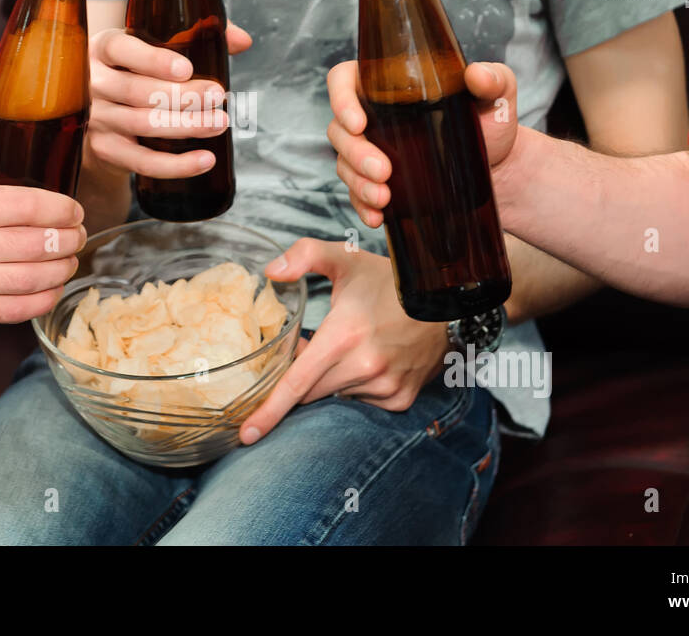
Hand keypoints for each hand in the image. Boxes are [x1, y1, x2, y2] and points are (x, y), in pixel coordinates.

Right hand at [0, 163, 86, 325]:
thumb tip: (36, 178)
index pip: (30, 207)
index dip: (63, 210)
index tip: (75, 212)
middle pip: (38, 243)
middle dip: (70, 239)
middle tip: (78, 235)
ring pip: (34, 278)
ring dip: (63, 268)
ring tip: (70, 259)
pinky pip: (17, 309)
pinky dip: (44, 298)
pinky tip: (53, 286)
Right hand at [86, 23, 251, 178]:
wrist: (100, 113)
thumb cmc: (135, 71)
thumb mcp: (152, 45)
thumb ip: (197, 35)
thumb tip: (243, 40)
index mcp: (103, 48)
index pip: (121, 49)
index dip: (153, 60)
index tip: (186, 69)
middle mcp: (94, 83)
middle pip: (136, 91)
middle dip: (182, 96)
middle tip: (219, 95)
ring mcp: (97, 119)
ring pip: (142, 124)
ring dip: (186, 126)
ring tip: (220, 122)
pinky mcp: (105, 150)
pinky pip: (142, 162)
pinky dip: (176, 165)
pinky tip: (205, 159)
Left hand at [238, 239, 449, 443]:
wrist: (442, 301)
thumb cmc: (388, 281)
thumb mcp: (345, 258)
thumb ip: (304, 254)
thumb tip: (270, 271)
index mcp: (344, 336)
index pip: (297, 384)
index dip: (269, 411)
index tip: (246, 434)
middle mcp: (365, 366)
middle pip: (310, 391)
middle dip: (303, 374)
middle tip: (315, 344)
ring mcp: (385, 386)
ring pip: (334, 395)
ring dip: (330, 378)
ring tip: (348, 346)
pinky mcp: (400, 399)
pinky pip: (361, 401)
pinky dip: (355, 385)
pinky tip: (368, 359)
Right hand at [325, 60, 521, 227]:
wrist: (500, 169)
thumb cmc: (491, 124)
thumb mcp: (498, 95)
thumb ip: (493, 79)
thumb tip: (477, 75)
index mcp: (387, 84)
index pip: (344, 80)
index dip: (340, 99)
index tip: (359, 123)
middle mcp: (373, 116)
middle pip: (339, 128)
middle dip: (355, 153)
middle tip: (383, 170)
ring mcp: (372, 150)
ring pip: (344, 162)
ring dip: (358, 182)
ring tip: (383, 197)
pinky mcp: (378, 181)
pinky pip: (356, 193)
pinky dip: (362, 206)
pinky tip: (377, 216)